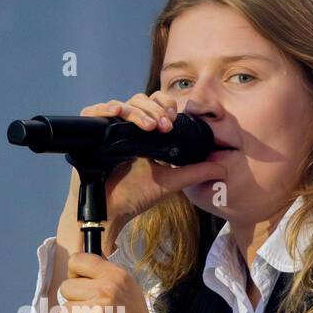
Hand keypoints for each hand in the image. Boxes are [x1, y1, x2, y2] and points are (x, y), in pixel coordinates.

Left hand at [51, 250, 158, 312]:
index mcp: (116, 275)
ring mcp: (97, 310)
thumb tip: (79, 268)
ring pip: (65, 307)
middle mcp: (106, 289)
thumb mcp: (127, 287)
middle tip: (91, 308)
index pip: (77, 260)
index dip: (75, 273)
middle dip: (74, 298)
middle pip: (66, 286)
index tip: (82, 283)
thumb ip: (104, 275)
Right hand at [66, 91, 228, 249]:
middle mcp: (124, 129)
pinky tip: (116, 112)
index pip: (153, 105)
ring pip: (121, 104)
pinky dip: (103, 108)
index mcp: (142, 134)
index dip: (164, 105)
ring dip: (137, 111)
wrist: (110, 212)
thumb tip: (223, 168)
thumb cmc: (135, 196)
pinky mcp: (89, 136)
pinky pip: (92, 112)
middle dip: (154, 108)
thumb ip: (195, 172)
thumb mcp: (170, 181)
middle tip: (164, 125)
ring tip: (148, 127)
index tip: (172, 119)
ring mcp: (106, 131)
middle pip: (138, 100)